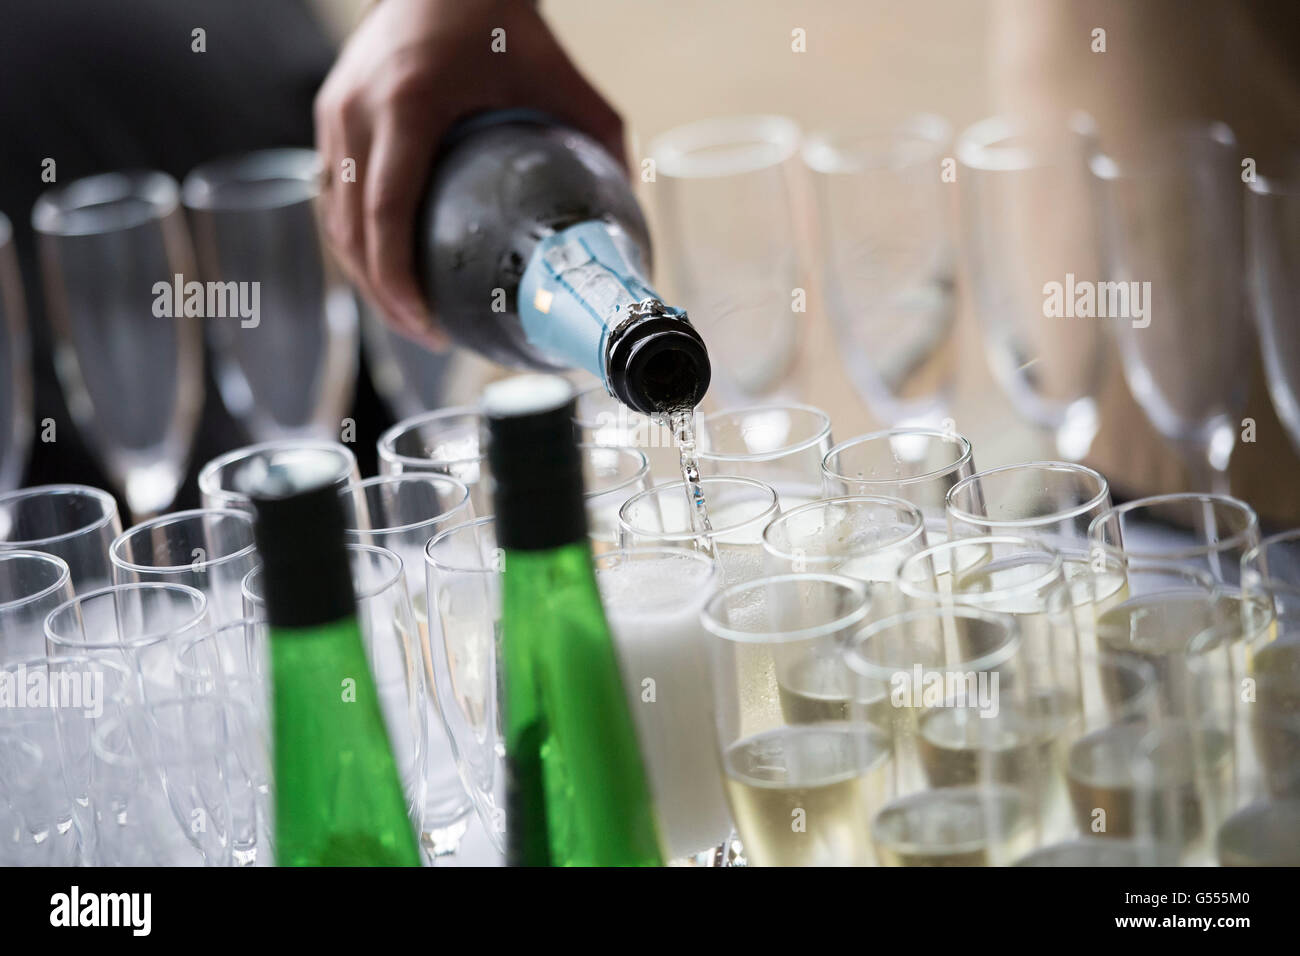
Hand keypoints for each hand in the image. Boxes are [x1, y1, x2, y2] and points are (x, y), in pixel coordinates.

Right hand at [314, 0, 625, 348]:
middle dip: (383, 295)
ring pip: (332, 217)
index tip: (427, 324)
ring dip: (365, 274)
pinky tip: (390, 266)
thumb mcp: (558, 74)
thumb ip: (598, 135)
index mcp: (406, 105)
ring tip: (411, 312)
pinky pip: (330, 193)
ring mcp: (334, 111)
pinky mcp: (330, 112)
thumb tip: (629, 203)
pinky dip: (356, 238)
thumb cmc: (499, 15)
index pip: (385, 214)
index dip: (399, 281)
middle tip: (429, 334)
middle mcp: (356, 111)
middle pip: (351, 231)